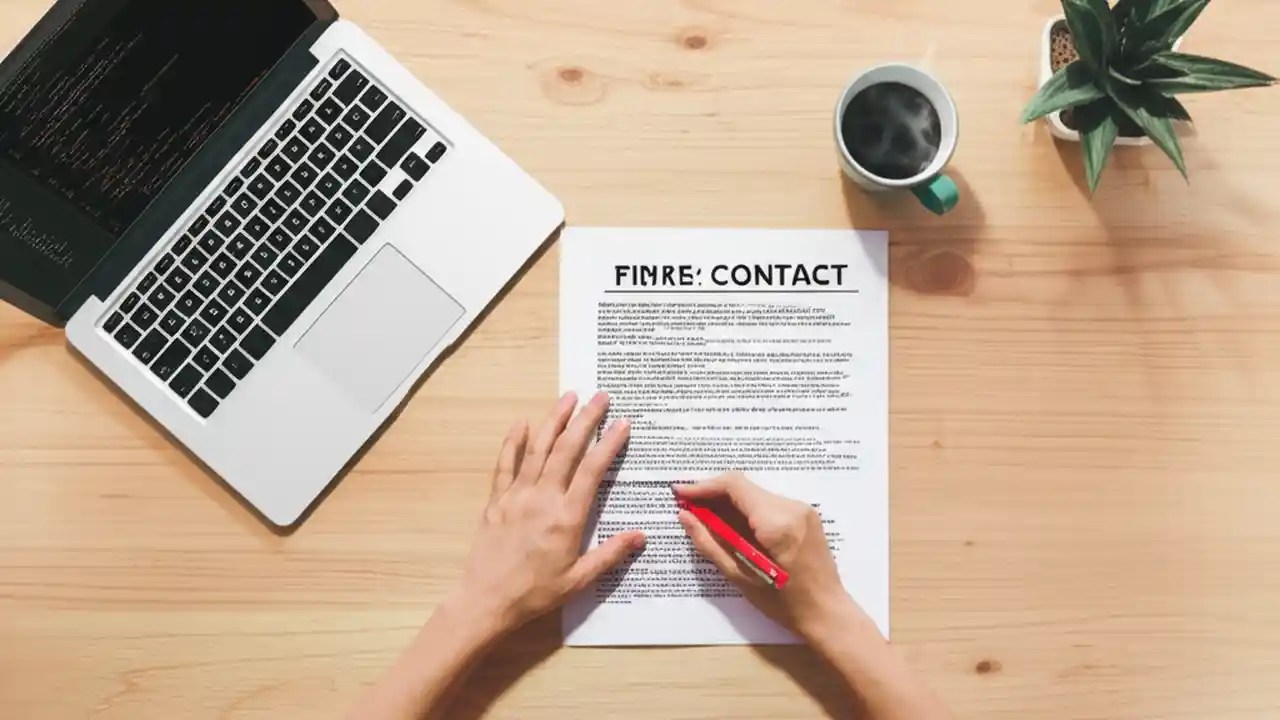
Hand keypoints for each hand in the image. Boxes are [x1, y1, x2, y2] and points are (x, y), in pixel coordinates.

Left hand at [454, 392, 644, 634]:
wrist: (486, 600)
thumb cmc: (535, 594)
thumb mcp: (579, 579)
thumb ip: (610, 554)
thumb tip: (641, 535)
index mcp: (567, 517)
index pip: (592, 470)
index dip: (609, 444)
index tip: (622, 423)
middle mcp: (543, 498)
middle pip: (567, 449)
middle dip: (585, 419)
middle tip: (600, 396)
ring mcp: (517, 495)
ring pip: (538, 448)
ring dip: (554, 420)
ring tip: (568, 397)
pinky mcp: (497, 500)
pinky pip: (506, 464)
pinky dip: (514, 441)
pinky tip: (523, 422)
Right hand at [674, 472, 864, 638]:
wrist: (826, 612)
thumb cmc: (783, 603)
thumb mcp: (740, 575)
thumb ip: (709, 542)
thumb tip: (685, 516)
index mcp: (776, 521)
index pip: (734, 485)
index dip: (703, 486)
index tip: (680, 492)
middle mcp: (791, 507)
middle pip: (744, 487)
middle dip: (713, 494)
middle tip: (688, 508)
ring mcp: (802, 509)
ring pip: (755, 494)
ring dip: (729, 503)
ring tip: (707, 520)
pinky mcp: (805, 515)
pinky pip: (768, 504)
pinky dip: (746, 510)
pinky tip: (733, 526)